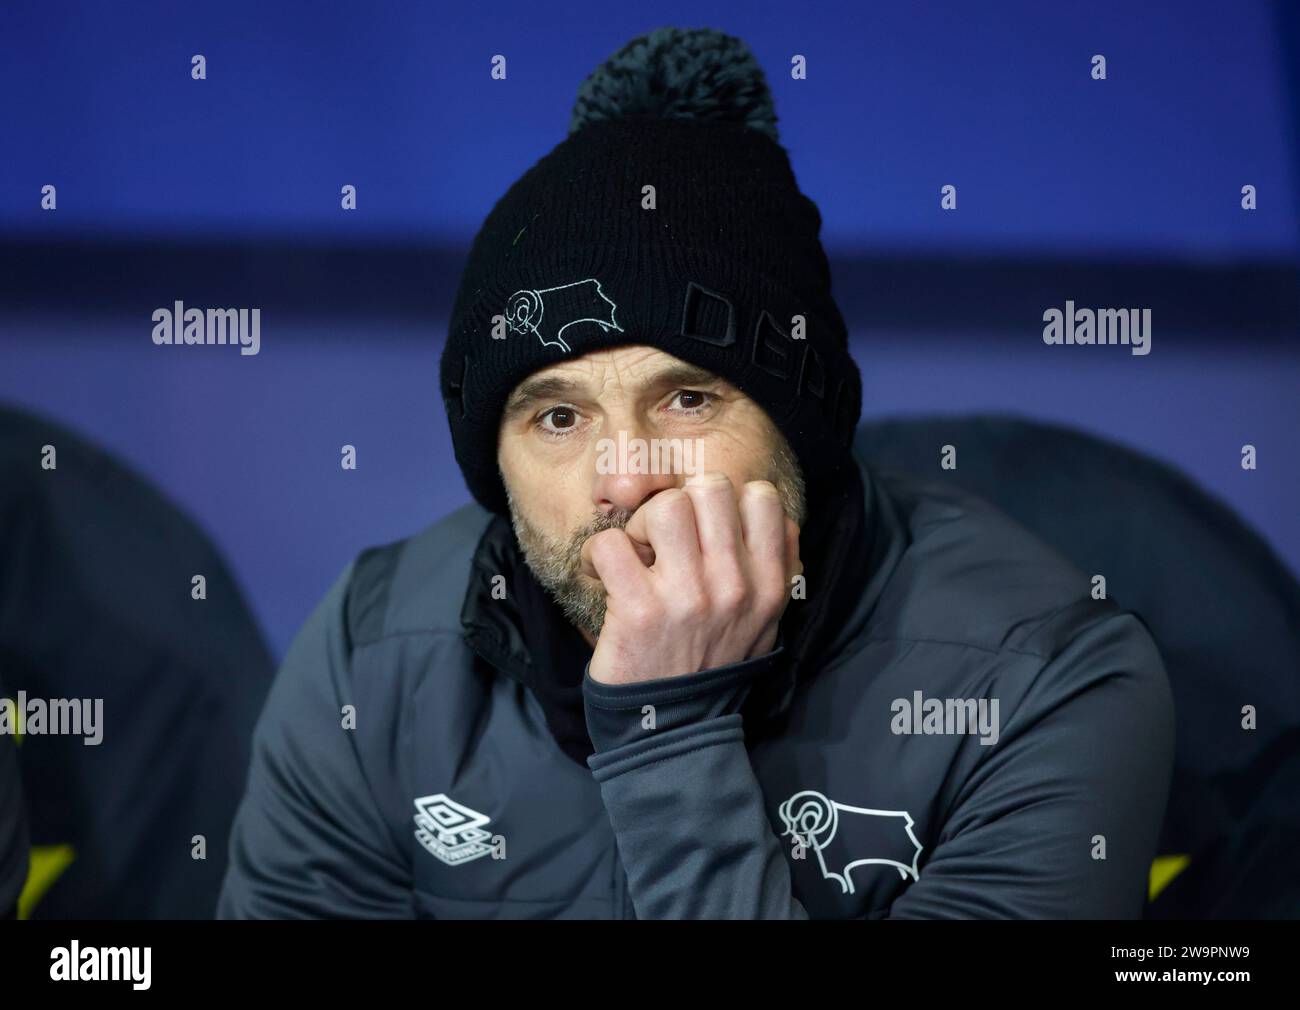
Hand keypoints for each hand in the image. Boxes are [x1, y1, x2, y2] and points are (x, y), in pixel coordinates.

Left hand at [580, 471, 801, 684]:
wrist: (673, 730)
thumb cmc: (711, 665)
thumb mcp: (762, 622)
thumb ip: (771, 568)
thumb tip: (763, 510)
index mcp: (769, 585)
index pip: (763, 498)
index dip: (725, 503)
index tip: (703, 533)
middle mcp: (735, 586)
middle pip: (710, 489)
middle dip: (680, 505)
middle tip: (662, 541)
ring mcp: (688, 596)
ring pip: (665, 505)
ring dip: (639, 525)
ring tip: (635, 555)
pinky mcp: (639, 609)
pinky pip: (610, 543)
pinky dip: (596, 555)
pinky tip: (601, 576)